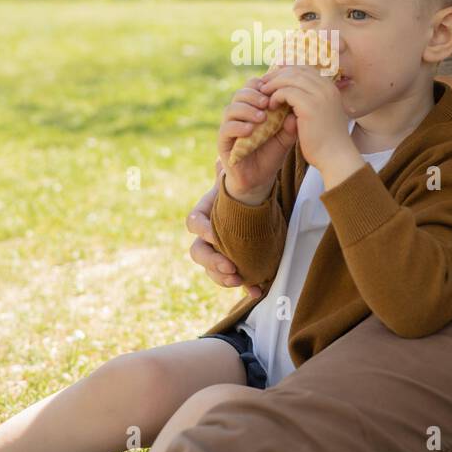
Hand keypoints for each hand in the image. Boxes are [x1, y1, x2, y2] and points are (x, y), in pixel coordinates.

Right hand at [185, 159, 262, 294]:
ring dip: (222, 278)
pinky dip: (246, 287)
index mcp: (205, 215)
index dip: (202, 230)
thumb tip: (220, 160)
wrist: (257, 206)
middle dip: (212, 261)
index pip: (193, 223)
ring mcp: (219, 254)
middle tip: (229, 266)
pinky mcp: (235, 266)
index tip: (213, 234)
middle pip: (199, 253)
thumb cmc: (242, 192)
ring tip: (239, 280)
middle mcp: (208, 237)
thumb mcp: (235, 182)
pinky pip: (235, 280)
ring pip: (212, 271)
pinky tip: (257, 291)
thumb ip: (227, 174)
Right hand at [217, 74, 297, 201]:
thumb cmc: (271, 153)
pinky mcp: (223, 142)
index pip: (253, 86)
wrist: (259, 178)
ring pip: (231, 109)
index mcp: (253, 107)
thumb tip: (295, 114)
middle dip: (254, 95)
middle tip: (267, 102)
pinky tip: (250, 130)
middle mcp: (239, 114)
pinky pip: (226, 129)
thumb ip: (290, 126)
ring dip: (246, 110)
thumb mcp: (285, 138)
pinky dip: (238, 127)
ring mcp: (229, 127)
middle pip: (240, 94)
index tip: (276, 89)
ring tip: (262, 117)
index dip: (263, 84)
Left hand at [259, 64, 351, 169]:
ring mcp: (320, 95)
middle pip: (296, 70)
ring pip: (290, 78)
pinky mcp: (310, 106)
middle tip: (263, 83)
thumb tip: (291, 94)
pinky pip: (287, 92)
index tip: (273, 77)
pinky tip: (271, 106)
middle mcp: (327, 87)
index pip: (306, 69)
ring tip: (263, 93)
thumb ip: (310, 102)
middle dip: (277, 75)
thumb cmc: (326, 141)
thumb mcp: (321, 115)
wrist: (336, 157)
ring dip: (274, 84)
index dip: (287, 70)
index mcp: (330, 88)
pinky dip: (276, 96)